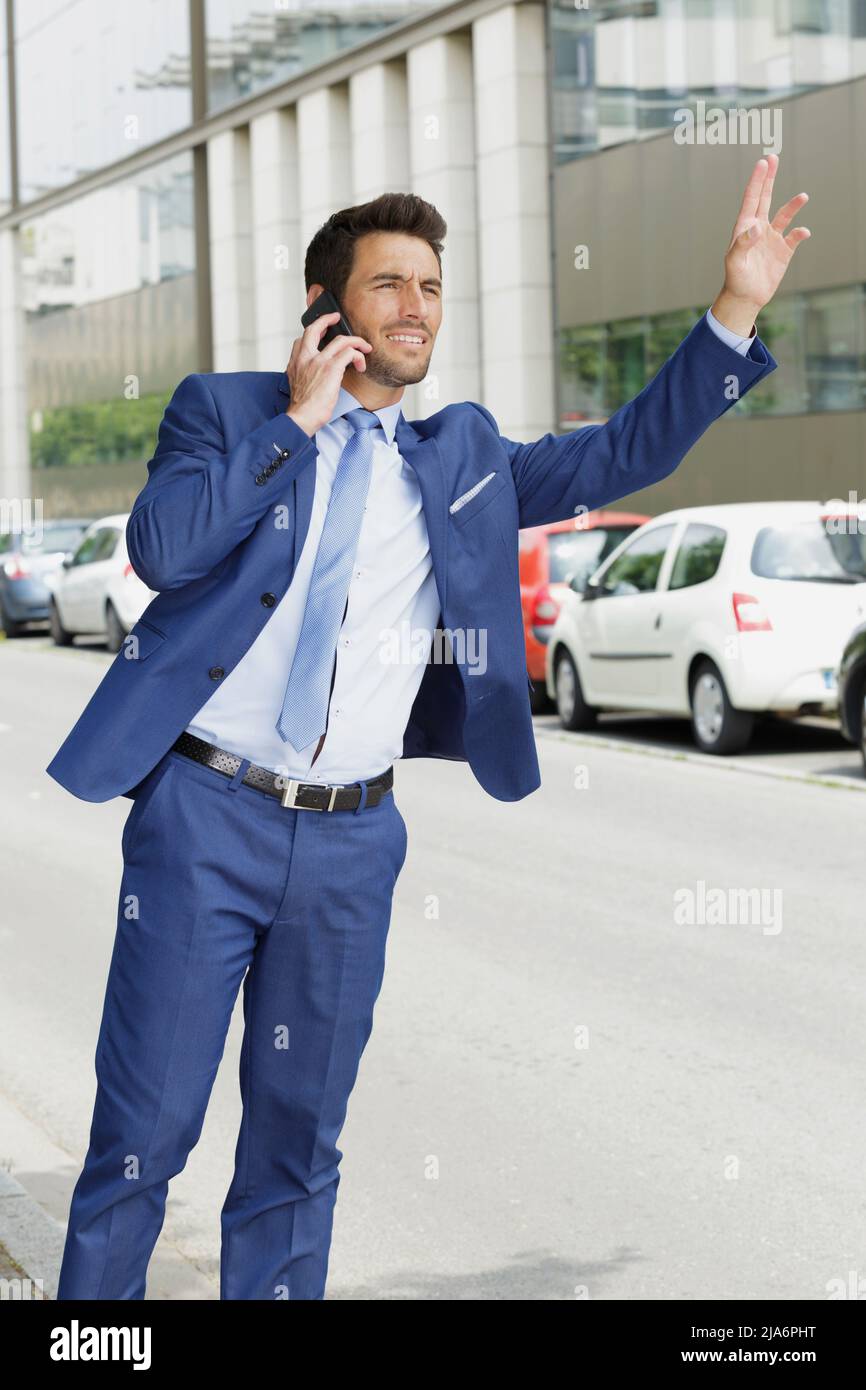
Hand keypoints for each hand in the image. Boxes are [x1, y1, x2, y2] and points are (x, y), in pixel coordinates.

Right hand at [284, 311, 371, 435]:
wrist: (302, 418)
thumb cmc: (303, 409)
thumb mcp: (297, 387)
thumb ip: (304, 376)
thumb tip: (317, 376)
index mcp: (295, 363)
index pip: (301, 340)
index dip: (314, 333)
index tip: (322, 333)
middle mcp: (305, 358)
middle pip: (314, 328)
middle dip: (327, 319)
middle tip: (336, 318)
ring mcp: (318, 361)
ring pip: (341, 339)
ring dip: (356, 341)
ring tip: (364, 347)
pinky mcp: (331, 368)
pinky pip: (349, 353)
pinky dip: (358, 356)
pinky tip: (361, 365)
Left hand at [711, 154, 810, 336]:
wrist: (746, 297)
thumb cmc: (736, 279)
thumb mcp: (735, 262)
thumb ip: (743, 244)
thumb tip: (757, 228)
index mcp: (745, 227)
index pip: (751, 199)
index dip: (757, 180)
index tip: (763, 162)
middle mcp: (759, 228)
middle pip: (765, 198)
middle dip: (769, 179)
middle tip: (773, 157)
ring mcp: (772, 238)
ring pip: (784, 216)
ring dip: (793, 206)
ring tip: (803, 197)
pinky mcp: (784, 251)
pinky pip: (794, 237)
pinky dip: (800, 233)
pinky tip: (803, 232)